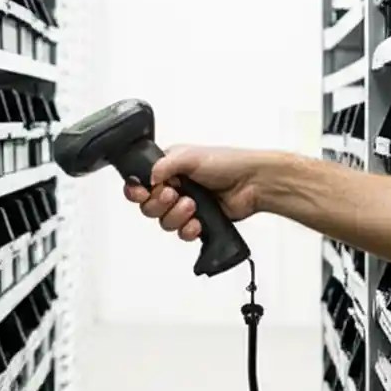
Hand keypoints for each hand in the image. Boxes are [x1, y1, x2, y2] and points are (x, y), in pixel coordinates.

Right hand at [122, 145, 266, 241]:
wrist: (253, 183)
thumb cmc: (228, 163)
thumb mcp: (190, 156)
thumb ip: (164, 165)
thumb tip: (148, 178)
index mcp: (169, 168)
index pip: (141, 183)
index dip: (137, 191)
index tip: (142, 193)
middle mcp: (175, 187)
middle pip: (149, 207)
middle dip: (159, 204)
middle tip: (174, 195)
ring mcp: (186, 206)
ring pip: (164, 222)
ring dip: (177, 216)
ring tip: (193, 206)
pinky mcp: (198, 222)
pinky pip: (182, 233)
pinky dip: (188, 230)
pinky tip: (198, 223)